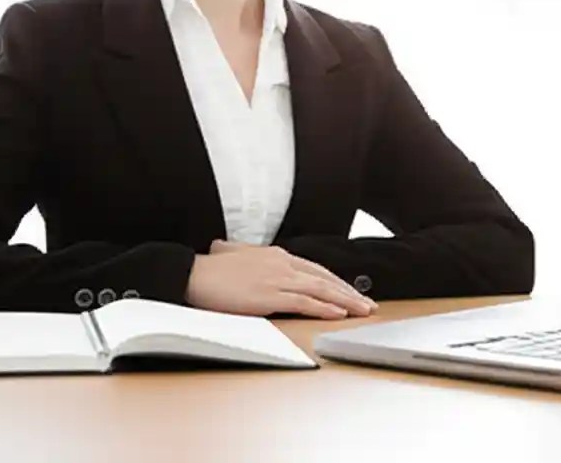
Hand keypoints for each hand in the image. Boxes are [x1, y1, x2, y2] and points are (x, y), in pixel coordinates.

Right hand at [185, 241, 377, 319]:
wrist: (192, 274)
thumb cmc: (209, 270)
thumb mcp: (230, 255)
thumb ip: (238, 252)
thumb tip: (228, 248)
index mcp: (277, 256)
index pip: (316, 270)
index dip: (337, 282)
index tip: (351, 292)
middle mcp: (283, 264)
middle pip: (325, 279)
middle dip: (349, 292)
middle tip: (368, 304)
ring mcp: (277, 279)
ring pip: (321, 290)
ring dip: (346, 301)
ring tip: (363, 310)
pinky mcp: (270, 295)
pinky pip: (304, 302)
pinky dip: (325, 308)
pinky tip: (339, 313)